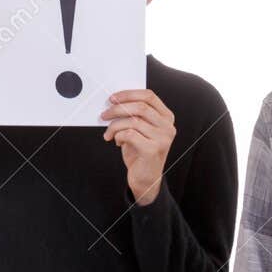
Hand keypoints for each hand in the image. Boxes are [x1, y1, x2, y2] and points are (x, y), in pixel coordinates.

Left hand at [101, 89, 175, 205]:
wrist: (146, 178)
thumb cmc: (141, 151)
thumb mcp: (140, 130)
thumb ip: (134, 115)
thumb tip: (114, 102)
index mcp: (166, 117)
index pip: (149, 96)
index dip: (128, 94)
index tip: (113, 98)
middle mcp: (168, 127)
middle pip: (140, 107)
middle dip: (117, 109)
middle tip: (104, 114)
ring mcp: (163, 138)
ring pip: (132, 121)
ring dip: (114, 126)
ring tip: (108, 133)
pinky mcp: (153, 150)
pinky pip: (129, 134)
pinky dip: (117, 136)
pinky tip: (116, 141)